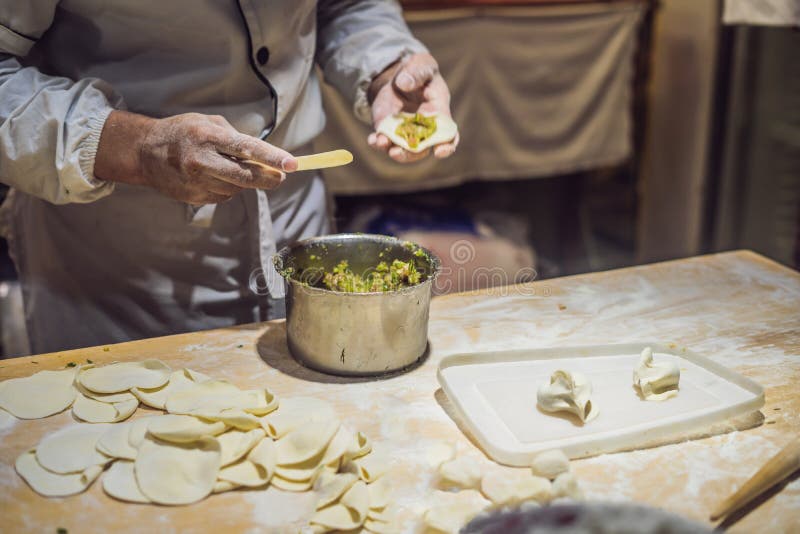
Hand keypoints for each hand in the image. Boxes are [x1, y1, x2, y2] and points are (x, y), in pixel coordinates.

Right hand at [95, 111, 297, 203]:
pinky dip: (228, 188)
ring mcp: (196, 182)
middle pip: (245, 176)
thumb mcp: (207, 122)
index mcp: (206, 136)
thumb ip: (234, 136)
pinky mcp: (194, 197)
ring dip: (245, 182)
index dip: (271, 157)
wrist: (145, 153)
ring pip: (236, 188)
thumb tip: (262, 155)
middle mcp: (201, 160)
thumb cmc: (183, 132)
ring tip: (233, 168)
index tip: (292, 164)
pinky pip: (224, 196)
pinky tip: (216, 177)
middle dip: (268, 178)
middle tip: (281, 176)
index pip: (246, 148)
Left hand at [367, 53, 458, 162]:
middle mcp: (424, 129)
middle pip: (422, 149)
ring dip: (393, 151)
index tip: (439, 151)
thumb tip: (405, 83)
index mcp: (439, 114)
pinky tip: (373, 139)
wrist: (397, 75)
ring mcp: (405, 132)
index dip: (447, 146)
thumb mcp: (422, 64)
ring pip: (403, 150)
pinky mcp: (389, 130)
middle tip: (397, 152)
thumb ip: (417, 72)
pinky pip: (385, 141)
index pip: (448, 136)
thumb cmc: (418, 70)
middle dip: (411, 154)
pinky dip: (379, 143)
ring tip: (381, 142)